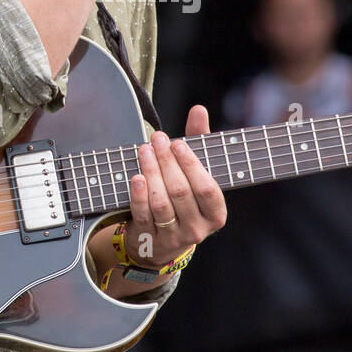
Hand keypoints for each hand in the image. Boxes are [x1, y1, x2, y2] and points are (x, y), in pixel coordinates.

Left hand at [125, 104, 225, 267]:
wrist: (162, 241)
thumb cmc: (184, 197)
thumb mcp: (196, 172)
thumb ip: (199, 141)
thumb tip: (198, 110)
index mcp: (215, 213)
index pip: (206, 188)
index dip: (191, 165)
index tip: (177, 143)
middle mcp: (197, 229)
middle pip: (181, 191)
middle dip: (167, 162)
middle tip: (156, 140)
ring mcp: (173, 237)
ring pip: (161, 202)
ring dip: (151, 173)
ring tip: (144, 151)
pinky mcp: (150, 240)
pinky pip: (143, 214)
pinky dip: (138, 194)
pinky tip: (136, 177)